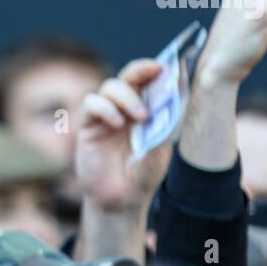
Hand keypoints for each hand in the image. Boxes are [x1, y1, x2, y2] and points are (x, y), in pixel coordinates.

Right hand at [75, 59, 171, 212]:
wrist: (121, 200)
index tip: (169, 65)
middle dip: (141, 70)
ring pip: (110, 86)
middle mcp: (125, 109)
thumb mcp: (162, 145)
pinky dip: (105, 108)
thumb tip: (179, 90)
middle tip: (154, 70)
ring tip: (140, 117)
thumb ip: (167, 118)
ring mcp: (106, 116)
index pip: (150, 81)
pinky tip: (116, 123)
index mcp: (146, 110)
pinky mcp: (88, 125)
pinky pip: (92, 104)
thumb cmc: (144, 175)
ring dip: (127, 95)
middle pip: (129, 76)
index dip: (157, 70)